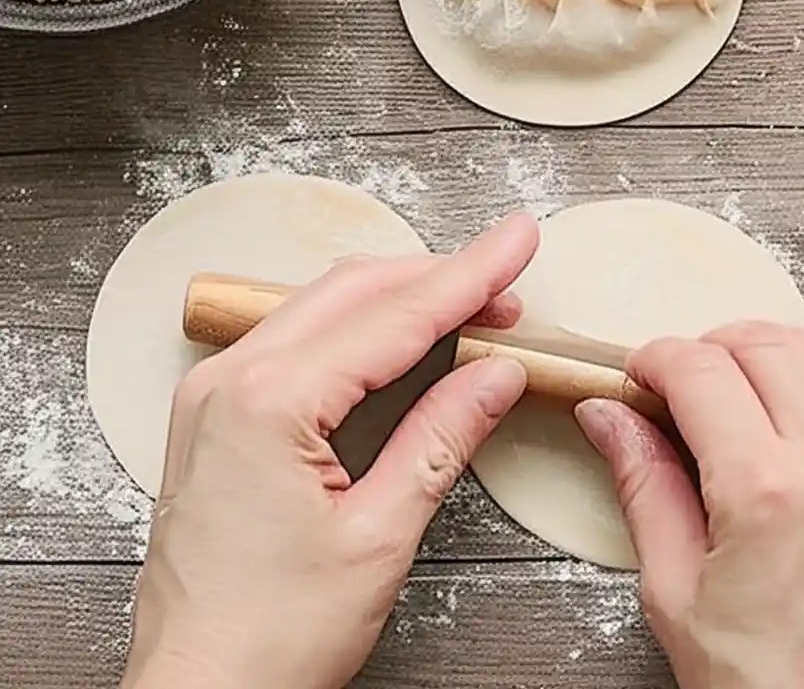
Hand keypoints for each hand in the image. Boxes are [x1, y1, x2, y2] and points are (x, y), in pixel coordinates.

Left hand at [120, 214, 539, 688]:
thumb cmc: (273, 634)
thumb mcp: (380, 534)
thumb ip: (441, 438)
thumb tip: (496, 375)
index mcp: (269, 403)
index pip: (394, 317)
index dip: (469, 276)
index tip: (519, 241)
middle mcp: (229, 382)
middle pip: (354, 292)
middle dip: (439, 279)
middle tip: (509, 283)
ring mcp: (213, 397)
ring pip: (321, 309)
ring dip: (399, 300)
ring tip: (470, 310)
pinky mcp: (215, 420)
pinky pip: (294, 344)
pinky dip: (356, 332)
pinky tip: (399, 343)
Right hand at [575, 322, 803, 688]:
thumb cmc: (761, 688)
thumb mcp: (673, 591)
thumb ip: (642, 485)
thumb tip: (609, 419)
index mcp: (765, 491)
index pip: (702, 369)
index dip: (656, 360)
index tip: (637, 378)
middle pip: (767, 342)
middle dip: (708, 346)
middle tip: (674, 386)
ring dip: (764, 358)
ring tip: (725, 399)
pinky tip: (783, 421)